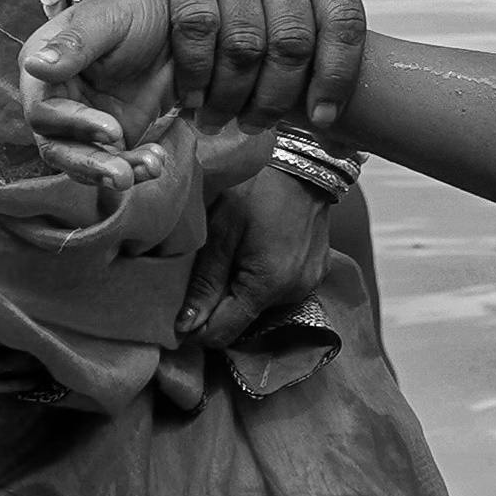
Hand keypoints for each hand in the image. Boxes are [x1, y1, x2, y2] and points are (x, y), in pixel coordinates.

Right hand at [16, 0, 175, 192]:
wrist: (175, 23)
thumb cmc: (134, 11)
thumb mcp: (108, 19)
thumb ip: (74, 43)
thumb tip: (34, 66)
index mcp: (43, 70)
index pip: (43, 110)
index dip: (74, 124)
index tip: (113, 129)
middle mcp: (56, 101)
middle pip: (57, 147)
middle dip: (88, 164)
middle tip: (121, 176)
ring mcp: (82, 123)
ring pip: (83, 161)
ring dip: (112, 172)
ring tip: (150, 168)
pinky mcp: (111, 137)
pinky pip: (114, 161)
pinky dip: (134, 167)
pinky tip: (156, 163)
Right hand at [73, 0, 362, 141]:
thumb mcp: (278, 3)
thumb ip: (308, 48)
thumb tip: (338, 133)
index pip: (344, 20)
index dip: (338, 77)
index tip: (322, 119)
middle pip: (292, 39)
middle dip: (275, 97)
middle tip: (254, 125)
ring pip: (245, 40)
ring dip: (232, 94)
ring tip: (219, 119)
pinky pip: (198, 25)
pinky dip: (196, 72)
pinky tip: (191, 97)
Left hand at [170, 167, 335, 351]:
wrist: (304, 161)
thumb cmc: (256, 189)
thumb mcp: (221, 230)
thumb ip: (204, 282)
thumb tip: (185, 326)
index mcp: (267, 286)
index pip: (223, 334)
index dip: (196, 330)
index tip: (178, 316)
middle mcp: (293, 294)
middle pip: (242, 322)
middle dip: (218, 308)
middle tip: (203, 275)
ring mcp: (308, 285)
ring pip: (260, 307)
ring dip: (241, 293)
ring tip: (231, 261)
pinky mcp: (317, 274)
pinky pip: (279, 291)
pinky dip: (262, 282)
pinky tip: (256, 255)